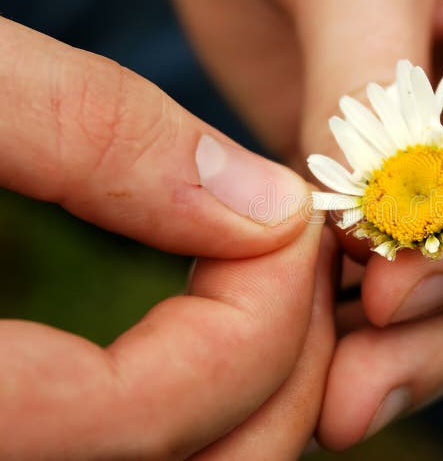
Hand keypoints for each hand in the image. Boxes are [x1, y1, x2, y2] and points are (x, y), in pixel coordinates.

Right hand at [0, 17, 333, 457]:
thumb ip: (90, 132)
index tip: (288, 215)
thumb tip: (262, 203)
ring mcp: (7, 443)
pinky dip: (200, 399)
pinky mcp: (21, 425)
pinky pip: (134, 447)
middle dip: (282, 363)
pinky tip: (207, 321)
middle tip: (295, 258)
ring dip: (256, 387)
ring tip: (264, 284)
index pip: (154, 415)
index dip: (261, 314)